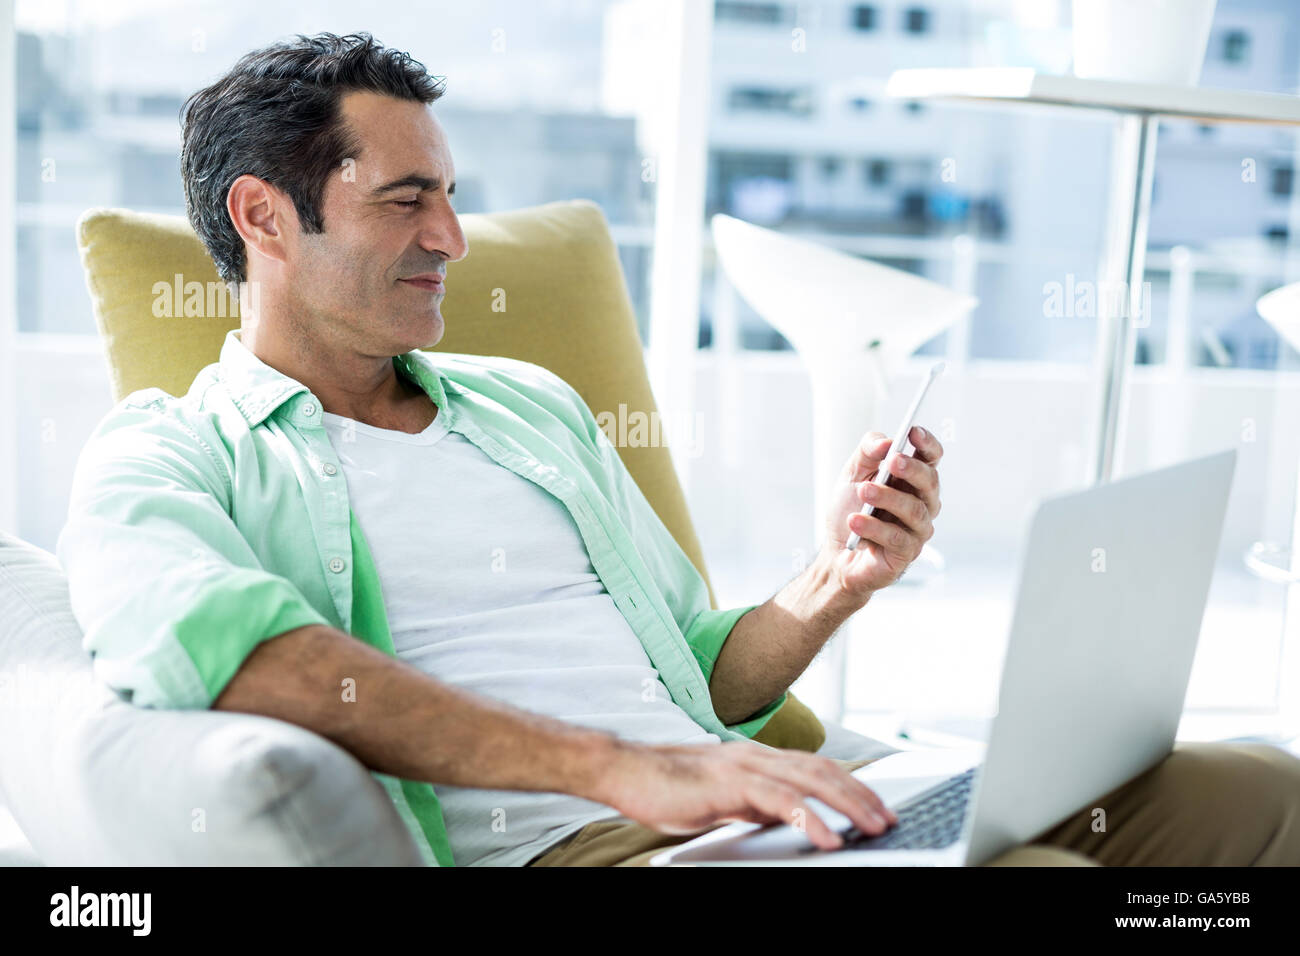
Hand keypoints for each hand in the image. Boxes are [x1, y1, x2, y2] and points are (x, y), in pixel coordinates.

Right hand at [596, 740, 896, 849]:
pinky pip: (780, 801)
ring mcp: (745, 766)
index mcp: (757, 757)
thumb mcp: (722, 797)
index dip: (851, 784)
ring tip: (872, 828)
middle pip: (823, 771)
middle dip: (861, 795)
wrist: (626, 771)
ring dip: (847, 806)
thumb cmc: (667, 786)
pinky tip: (827, 838)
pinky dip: (809, 819)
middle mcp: (757, 755)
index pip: (816, 766)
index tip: (877, 805)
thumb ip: (753, 801)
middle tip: (889, 818)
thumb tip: (781, 816)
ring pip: (810, 782)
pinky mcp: (731, 784)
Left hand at [823, 425, 943, 599]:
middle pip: (929, 482)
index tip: (913, 432)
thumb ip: (867, 453)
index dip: (927, 444)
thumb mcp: (852, 474)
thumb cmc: (850, 510)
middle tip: (892, 461)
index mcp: (912, 479)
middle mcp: (922, 502)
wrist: (837, 552)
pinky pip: (897, 538)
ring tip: (863, 491)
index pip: (930, 458)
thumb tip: (885, 442)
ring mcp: (918, 529)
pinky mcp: (907, 553)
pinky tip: (855, 521)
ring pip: (914, 510)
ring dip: (888, 498)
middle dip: (911, 469)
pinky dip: (874, 527)